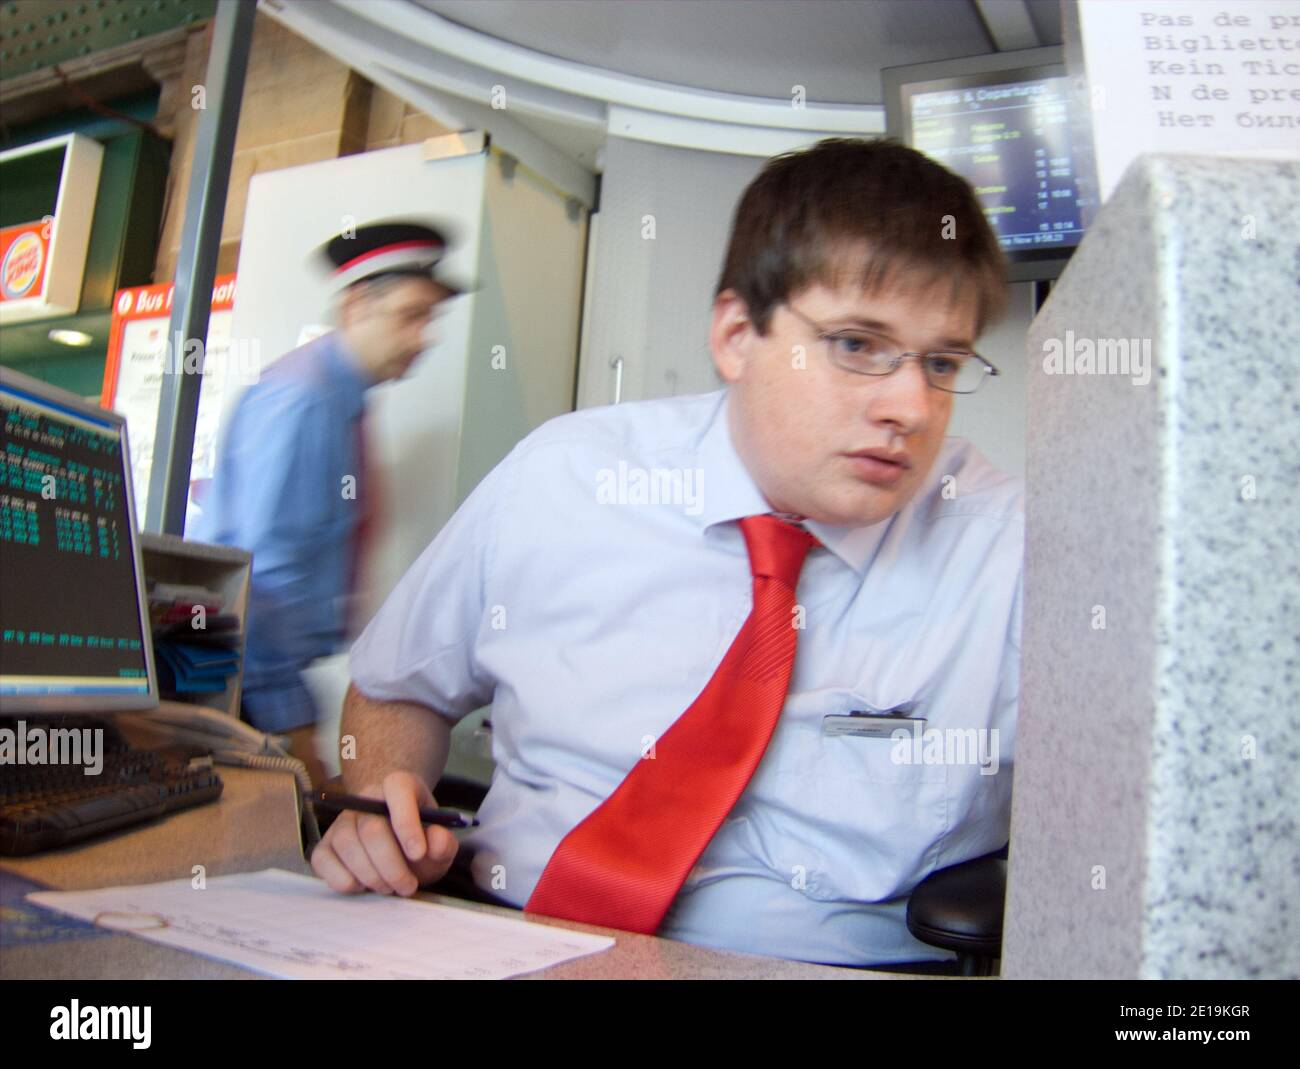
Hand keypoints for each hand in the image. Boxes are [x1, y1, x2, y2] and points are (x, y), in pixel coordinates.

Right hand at [310, 771, 458, 894]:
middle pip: (372, 829)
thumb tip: (435, 843)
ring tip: (390, 887)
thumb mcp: (439, 840)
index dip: (407, 822)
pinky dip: (344, 880)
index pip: (397, 790)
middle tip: (407, 886)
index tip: (418, 853)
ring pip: (348, 845)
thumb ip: (443, 842)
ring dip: (371, 876)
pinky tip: (364, 886)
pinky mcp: (324, 844)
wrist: (395, 842)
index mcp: (398, 785)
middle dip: (392, 865)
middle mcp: (365, 798)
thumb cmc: (418, 839)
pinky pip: (324, 861)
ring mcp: (341, 821)